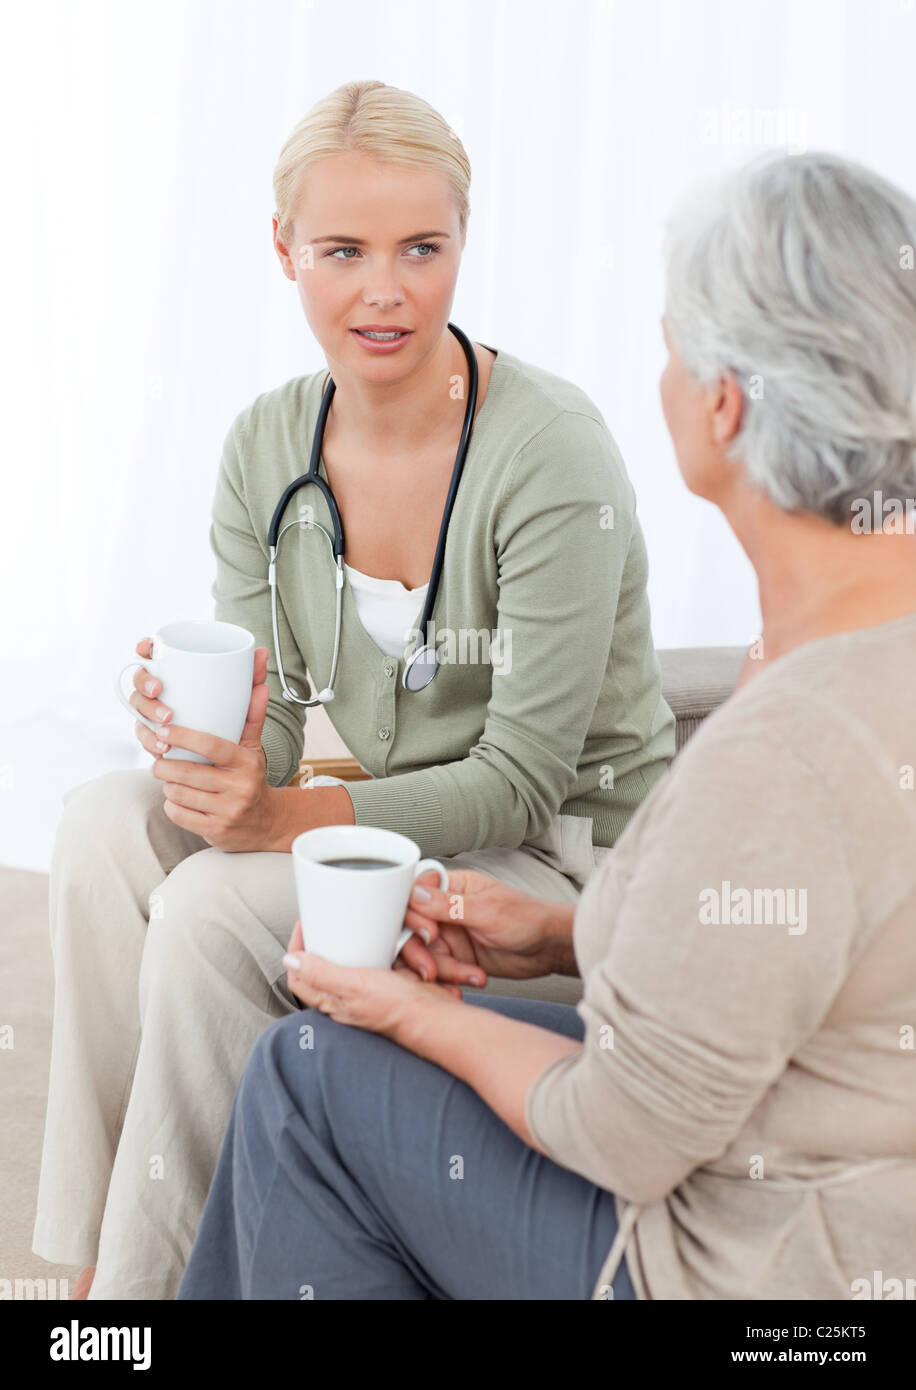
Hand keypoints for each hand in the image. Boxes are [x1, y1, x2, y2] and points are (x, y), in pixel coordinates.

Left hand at [130, 636, 275, 852]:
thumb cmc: (252, 778)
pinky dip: (172, 806)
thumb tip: (260, 682)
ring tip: (168, 777)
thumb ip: (252, 716)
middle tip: (158, 758)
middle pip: (188, 773)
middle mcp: (239, 788)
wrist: (267, 824)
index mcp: (247, 763)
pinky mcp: (216, 832)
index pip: (212, 746)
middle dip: (165, 765)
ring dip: (168, 784)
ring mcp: (228, 812)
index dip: (184, 738)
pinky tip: (177, 799)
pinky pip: (180, 815)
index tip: (164, 731)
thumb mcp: (253, 748)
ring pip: (180, 793)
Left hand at [282, 918, 463, 1038]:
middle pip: (325, 964)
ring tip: (361, 928)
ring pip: (355, 957)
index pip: (300, 976)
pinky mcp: (389, 980)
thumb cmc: (397, 1009)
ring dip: (361, 942)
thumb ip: (321, 974)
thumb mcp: (353, 987)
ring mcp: (368, 988)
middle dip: (328, 941)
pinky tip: (388, 937)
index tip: (306, 925)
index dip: (297, 950)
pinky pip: (381, 956)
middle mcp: (347, 996)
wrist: (435, 1016)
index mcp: (332, 1000)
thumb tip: (291, 961)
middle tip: (330, 921)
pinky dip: (385, 945)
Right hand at [400, 868, 564, 986]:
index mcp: (451, 887)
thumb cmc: (526, 918)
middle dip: (419, 952)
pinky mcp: (456, 958)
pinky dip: (451, 980)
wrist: (549, 949)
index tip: (428, 934)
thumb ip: (448, 905)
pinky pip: (439, 971)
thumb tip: (415, 893)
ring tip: (469, 976)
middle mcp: (445, 910)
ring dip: (441, 970)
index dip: (412, 917)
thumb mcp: (486, 910)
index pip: (413, 897)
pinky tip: (473, 981)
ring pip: (423, 954)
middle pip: (410, 929)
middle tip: (432, 968)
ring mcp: (449, 935)